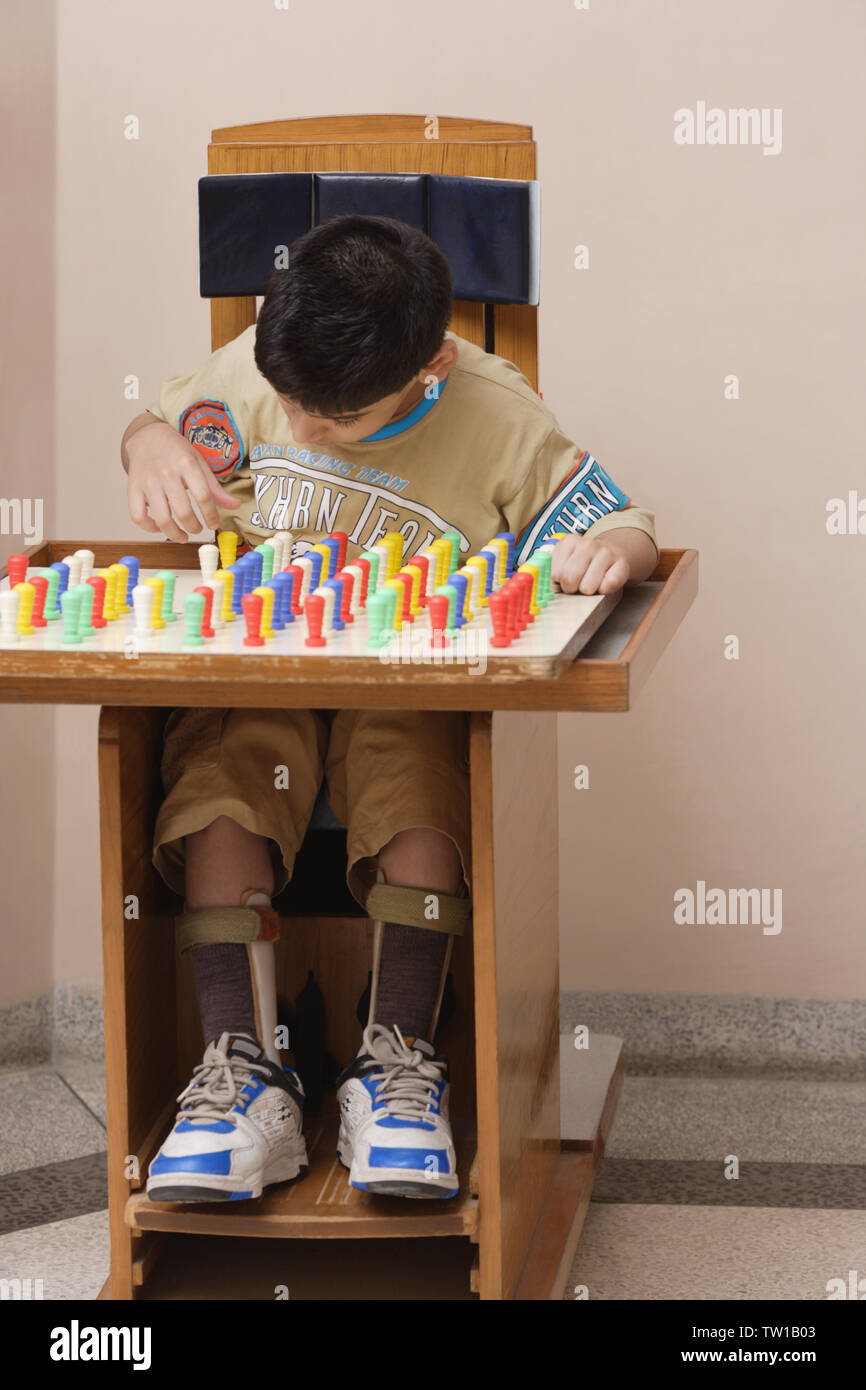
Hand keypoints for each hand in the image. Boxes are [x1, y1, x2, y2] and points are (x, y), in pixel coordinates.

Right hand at [126, 419, 240, 542]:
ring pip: (162, 518)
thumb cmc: (175, 451)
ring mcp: (148, 482)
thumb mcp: (199, 463)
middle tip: (198, 529)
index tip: (214, 524)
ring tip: (182, 536)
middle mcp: (167, 474)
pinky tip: (159, 527)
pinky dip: (149, 527)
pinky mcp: (133, 489)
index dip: (211, 516)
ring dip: (175, 534)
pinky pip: (138, 516)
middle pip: (183, 511)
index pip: (203, 497)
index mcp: (187, 465)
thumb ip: (215, 487)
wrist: (147, 436)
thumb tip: (235, 505)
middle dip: (194, 527)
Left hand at [550, 533, 632, 594]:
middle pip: (569, 579)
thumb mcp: (563, 559)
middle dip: (571, 588)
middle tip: (577, 584)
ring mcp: (606, 553)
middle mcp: (588, 544)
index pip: (554, 573)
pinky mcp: (622, 565)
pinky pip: (608, 586)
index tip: (563, 579)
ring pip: (588, 587)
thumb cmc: (583, 563)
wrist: (613, 552)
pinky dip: (605, 590)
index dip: (558, 582)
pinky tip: (604, 581)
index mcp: (569, 542)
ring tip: (591, 581)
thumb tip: (532, 580)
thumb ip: (547, 568)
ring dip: (588, 590)